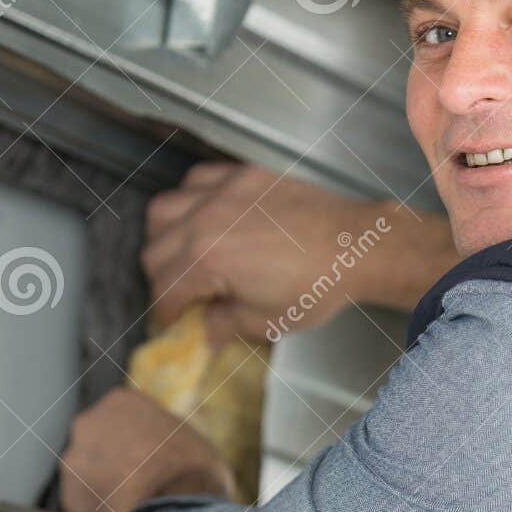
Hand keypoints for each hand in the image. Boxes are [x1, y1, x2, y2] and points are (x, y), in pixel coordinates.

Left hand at [61, 387, 236, 511]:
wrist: (177, 509)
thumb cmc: (193, 471)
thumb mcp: (189, 438)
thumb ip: (164, 438)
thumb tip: (164, 451)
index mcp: (120, 402)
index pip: (124, 419)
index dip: (139, 442)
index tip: (152, 459)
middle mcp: (89, 424)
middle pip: (100, 444)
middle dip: (115, 463)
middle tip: (141, 483)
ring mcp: (75, 460)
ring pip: (90, 475)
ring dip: (107, 489)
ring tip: (135, 508)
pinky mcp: (70, 497)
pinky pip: (87, 506)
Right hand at [142, 161, 456, 344]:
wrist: (357, 246)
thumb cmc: (316, 287)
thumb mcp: (265, 320)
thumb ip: (222, 325)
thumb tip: (201, 335)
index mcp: (207, 260)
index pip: (164, 288)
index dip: (164, 312)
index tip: (171, 322)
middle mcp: (206, 219)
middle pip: (154, 249)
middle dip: (161, 278)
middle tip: (179, 295)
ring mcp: (224, 192)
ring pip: (163, 209)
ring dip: (165, 235)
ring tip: (185, 254)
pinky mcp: (243, 175)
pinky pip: (197, 179)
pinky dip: (191, 198)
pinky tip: (205, 215)